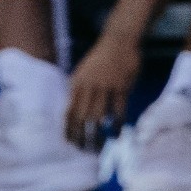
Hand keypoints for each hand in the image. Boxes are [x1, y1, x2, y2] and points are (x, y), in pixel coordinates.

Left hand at [65, 33, 141, 149]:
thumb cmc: (100, 58)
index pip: (69, 112)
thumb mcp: (83, 71)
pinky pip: (118, 111)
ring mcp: (105, 87)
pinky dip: (117, 124)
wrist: (118, 40)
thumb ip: (78, 89)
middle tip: (84, 150)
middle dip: (81, 137)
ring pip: (98, 118)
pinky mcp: (121, 88)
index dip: (69, 129)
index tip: (70, 143)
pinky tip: (117, 132)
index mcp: (77, 83)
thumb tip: (72, 111)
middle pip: (81, 118)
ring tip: (99, 147)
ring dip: (98, 135)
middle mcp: (89, 86)